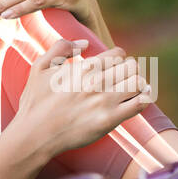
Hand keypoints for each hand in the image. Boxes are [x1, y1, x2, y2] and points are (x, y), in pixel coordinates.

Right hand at [14, 38, 152, 157]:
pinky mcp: (109, 120)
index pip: (118, 54)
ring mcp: (104, 102)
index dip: (119, 58)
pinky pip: (139, 104)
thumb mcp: (40, 67)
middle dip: (130, 70)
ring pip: (138, 82)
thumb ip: (61, 48)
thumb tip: (84, 43)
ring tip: (131, 89)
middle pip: (132, 66)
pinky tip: (138, 101)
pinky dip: (143, 99)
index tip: (114, 67)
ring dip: (137, 84)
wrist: (34, 135)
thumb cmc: (35, 102)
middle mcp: (96, 82)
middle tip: (124, 78)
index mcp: (83, 68)